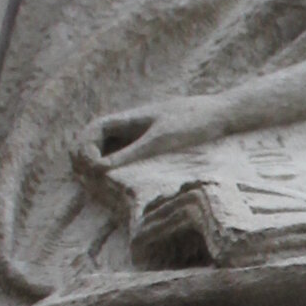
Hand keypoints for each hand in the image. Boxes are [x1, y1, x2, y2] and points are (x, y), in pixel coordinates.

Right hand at [73, 96, 216, 182]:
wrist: (220, 116)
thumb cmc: (192, 122)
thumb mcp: (160, 140)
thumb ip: (131, 154)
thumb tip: (100, 171)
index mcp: (127, 119)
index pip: (91, 131)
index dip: (85, 149)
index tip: (96, 169)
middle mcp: (128, 129)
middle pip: (92, 144)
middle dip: (86, 161)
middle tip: (94, 183)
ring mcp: (137, 140)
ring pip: (106, 155)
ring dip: (99, 170)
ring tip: (104, 189)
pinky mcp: (148, 152)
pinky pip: (124, 163)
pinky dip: (118, 174)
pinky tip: (124, 189)